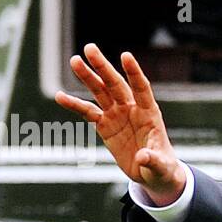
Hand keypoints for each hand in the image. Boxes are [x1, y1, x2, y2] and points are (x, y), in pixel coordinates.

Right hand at [56, 43, 185, 204]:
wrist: (152, 173)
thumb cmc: (161, 167)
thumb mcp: (161, 167)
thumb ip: (153, 160)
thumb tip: (143, 157)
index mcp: (149, 113)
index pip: (141, 88)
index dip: (134, 72)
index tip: (125, 55)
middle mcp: (131, 109)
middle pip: (116, 84)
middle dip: (103, 67)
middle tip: (89, 48)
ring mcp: (117, 115)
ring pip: (100, 92)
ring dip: (88, 76)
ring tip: (74, 60)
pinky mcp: (105, 125)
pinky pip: (87, 112)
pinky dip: (74, 104)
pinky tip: (60, 96)